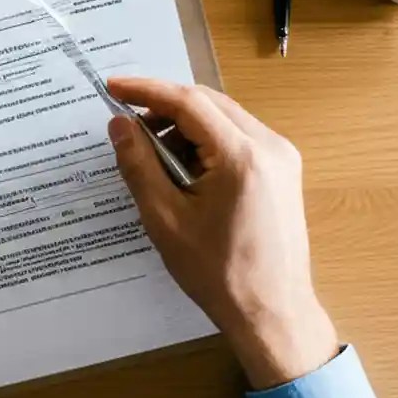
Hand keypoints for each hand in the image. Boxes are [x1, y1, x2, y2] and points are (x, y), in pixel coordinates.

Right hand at [106, 77, 338, 389]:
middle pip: (208, 102)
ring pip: (224, 116)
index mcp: (241, 157)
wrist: (272, 311)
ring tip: (155, 154)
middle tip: (129, 125)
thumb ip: (139, 166)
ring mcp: (282, 156)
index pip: (188, 101)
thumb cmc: (218, 273)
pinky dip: (208, 139)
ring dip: (186, 124)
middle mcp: (269, 146)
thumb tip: (119, 125)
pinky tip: (186, 167)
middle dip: (165, 106)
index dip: (147, 89)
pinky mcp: (284, 169)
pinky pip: (239, 136)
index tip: (113, 86)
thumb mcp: (165, 220)